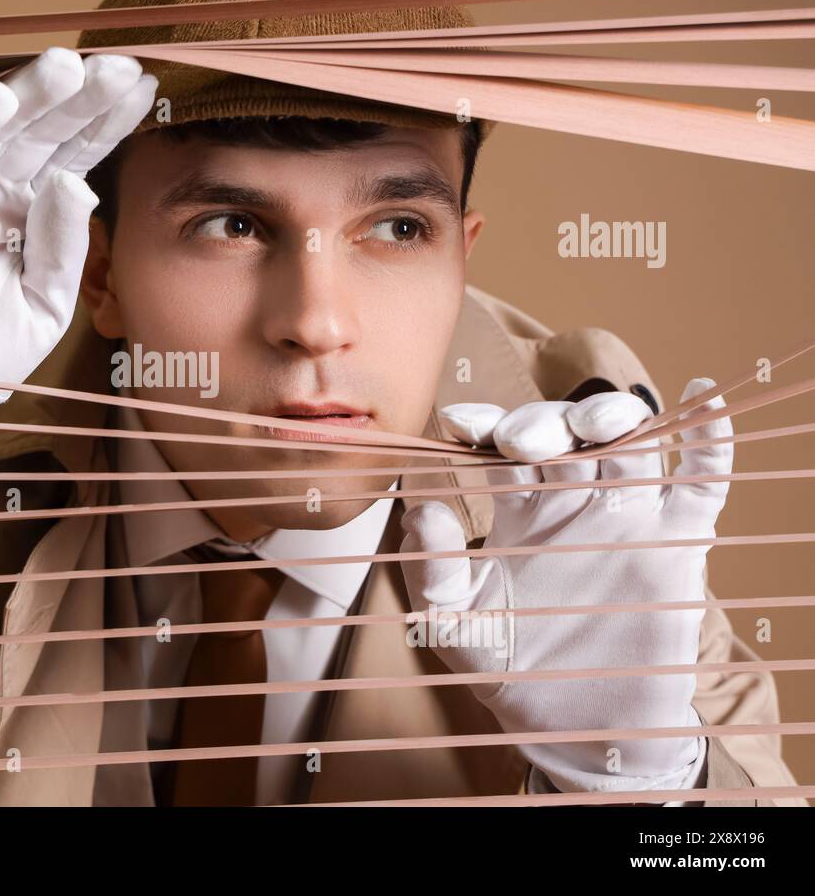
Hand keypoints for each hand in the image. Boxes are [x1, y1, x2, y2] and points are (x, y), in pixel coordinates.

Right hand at [0, 47, 156, 497]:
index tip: (143, 90)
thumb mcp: (40, 309)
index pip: (73, 157)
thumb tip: (75, 181)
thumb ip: (62, 250)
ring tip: (62, 69)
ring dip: (22, 96)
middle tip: (116, 67)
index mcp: (27, 214)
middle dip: (76, 98)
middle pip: (38, 133)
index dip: (103, 123)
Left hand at [399, 379, 732, 792]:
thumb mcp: (455, 624)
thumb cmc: (509, 667)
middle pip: (564, 433)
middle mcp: (572, 501)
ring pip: (627, 444)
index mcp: (517, 509)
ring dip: (616, 418)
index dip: (483, 426)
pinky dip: (708, 437)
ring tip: (602, 423)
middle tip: (524, 442)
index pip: (499, 448)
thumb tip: (419, 508)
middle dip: (545, 423)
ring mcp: (628, 516)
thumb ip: (433, 570)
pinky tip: (705, 398)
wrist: (576, 728)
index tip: (459, 424)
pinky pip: (700, 481)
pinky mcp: (678, 542)